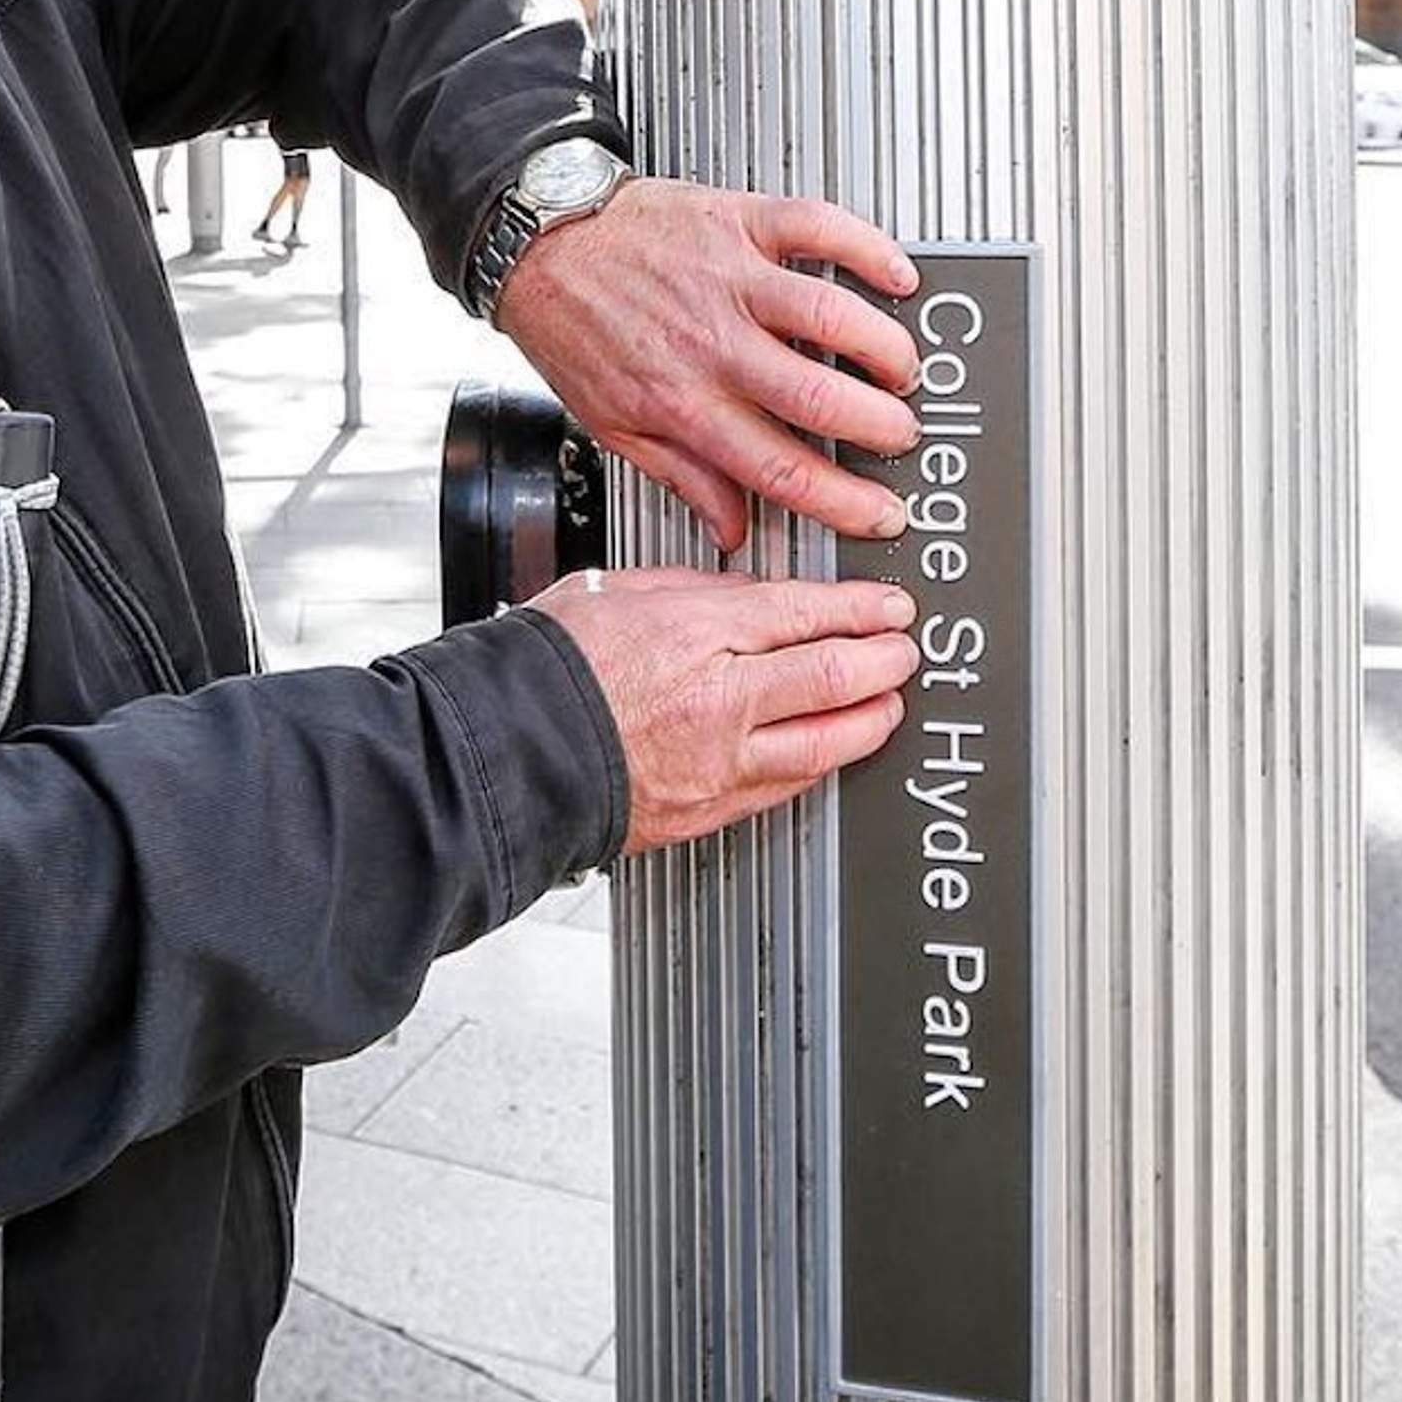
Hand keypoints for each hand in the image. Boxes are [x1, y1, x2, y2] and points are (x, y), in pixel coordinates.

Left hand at [498, 178, 923, 551]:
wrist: (540, 245)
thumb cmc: (575, 330)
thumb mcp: (615, 426)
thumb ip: (683, 477)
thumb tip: (730, 530)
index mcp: (684, 403)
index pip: (779, 469)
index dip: (842, 500)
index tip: (878, 513)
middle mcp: (713, 344)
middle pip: (819, 398)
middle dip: (880, 426)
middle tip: (902, 435)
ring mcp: (730, 280)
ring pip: (830, 317)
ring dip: (883, 346)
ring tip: (904, 367)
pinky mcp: (739, 220)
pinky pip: (819, 229)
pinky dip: (867, 249)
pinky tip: (896, 275)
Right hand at [530, 568, 916, 854]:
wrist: (498, 753)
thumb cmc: (539, 671)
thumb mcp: (616, 591)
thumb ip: (693, 591)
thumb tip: (745, 597)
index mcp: (695, 633)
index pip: (809, 613)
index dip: (865, 609)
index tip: (889, 607)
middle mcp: (719, 700)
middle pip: (838, 676)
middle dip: (886, 661)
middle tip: (902, 652)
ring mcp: (718, 762)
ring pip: (828, 742)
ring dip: (872, 719)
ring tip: (887, 703)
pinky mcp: (709, 810)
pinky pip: (788, 787)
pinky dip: (822, 764)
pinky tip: (833, 750)